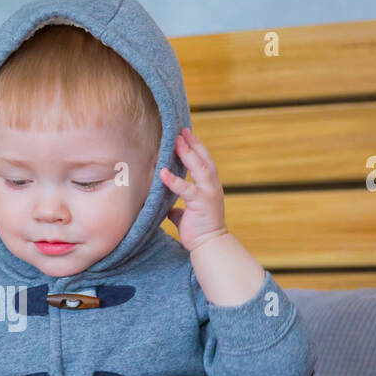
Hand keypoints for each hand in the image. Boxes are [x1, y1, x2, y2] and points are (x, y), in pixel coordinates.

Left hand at [161, 129, 226, 252]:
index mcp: (209, 187)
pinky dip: (174, 180)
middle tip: (182, 130)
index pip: (204, 162)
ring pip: (199, 168)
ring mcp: (209, 193)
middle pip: (204, 159)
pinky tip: (162, 172)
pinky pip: (186, 189)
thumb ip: (179, 208)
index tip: (187, 135)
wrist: (209, 245)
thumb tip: (169, 208)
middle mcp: (212, 186)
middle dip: (193, 143)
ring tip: (177, 141)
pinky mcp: (202, 202)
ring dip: (188, 153)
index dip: (196, 147)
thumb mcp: (187, 215)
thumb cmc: (199, 230)